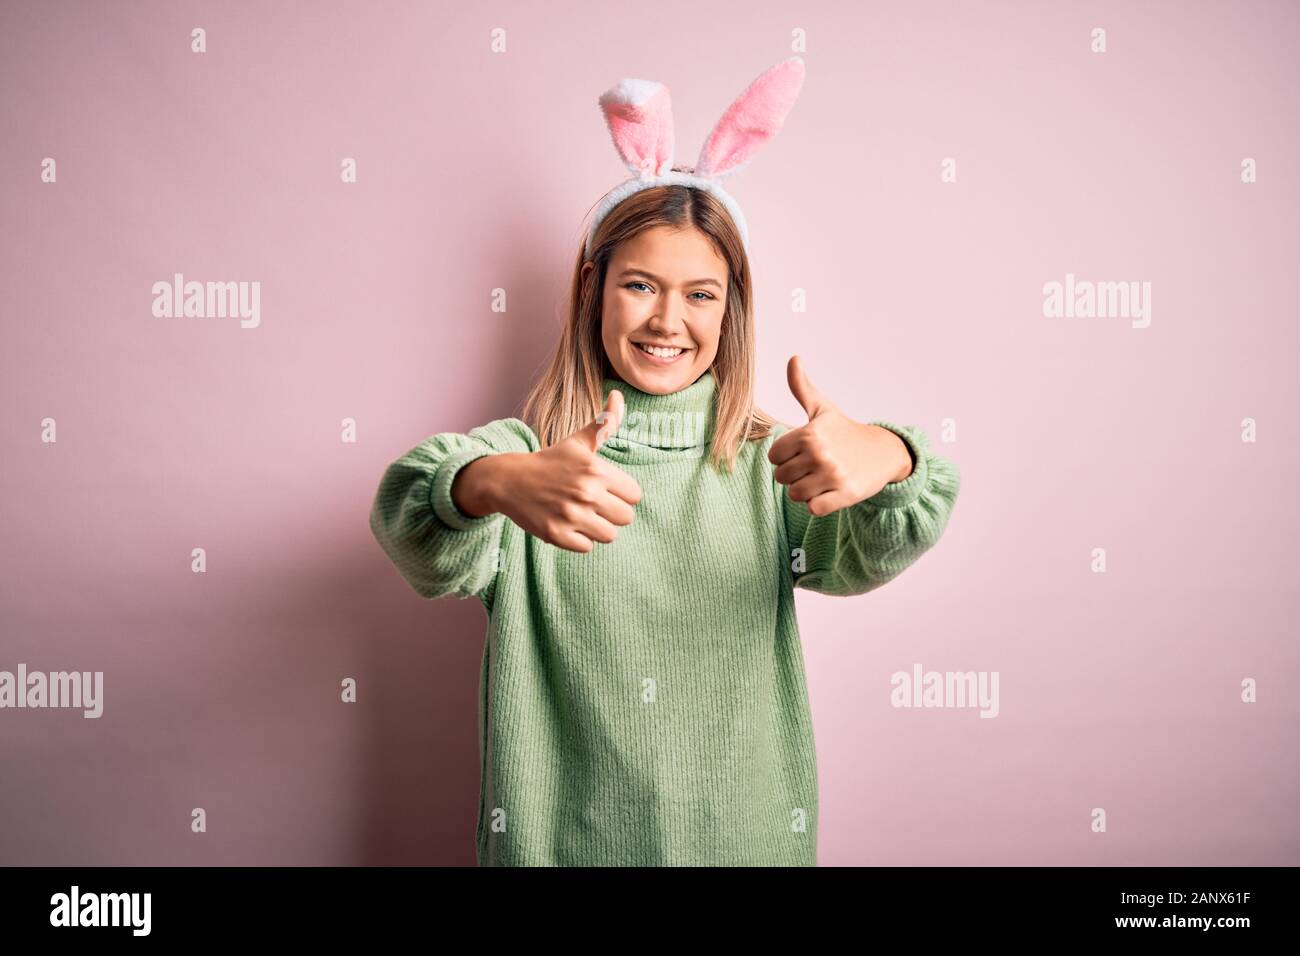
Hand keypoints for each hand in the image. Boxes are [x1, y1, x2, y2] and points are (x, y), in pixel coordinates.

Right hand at [463, 389, 643, 552]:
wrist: (508, 480)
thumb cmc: (550, 461)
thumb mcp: (578, 442)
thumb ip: (605, 422)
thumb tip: (619, 395)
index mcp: (596, 470)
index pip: (635, 495)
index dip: (622, 493)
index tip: (606, 490)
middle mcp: (586, 493)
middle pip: (626, 518)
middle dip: (612, 512)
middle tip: (593, 504)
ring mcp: (571, 516)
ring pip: (609, 535)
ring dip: (597, 528)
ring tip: (580, 515)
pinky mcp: (557, 535)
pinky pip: (587, 547)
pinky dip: (579, 539)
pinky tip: (566, 524)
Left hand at [767, 355, 913, 515]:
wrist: (883, 451)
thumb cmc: (845, 431)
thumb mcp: (823, 409)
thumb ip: (802, 387)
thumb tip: (794, 358)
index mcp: (808, 434)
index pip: (774, 457)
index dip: (786, 456)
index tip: (804, 451)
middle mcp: (819, 454)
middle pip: (782, 478)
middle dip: (795, 475)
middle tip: (816, 466)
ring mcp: (833, 476)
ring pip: (795, 495)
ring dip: (806, 490)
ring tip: (823, 478)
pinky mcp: (845, 495)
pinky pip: (813, 509)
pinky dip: (818, 504)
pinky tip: (830, 492)